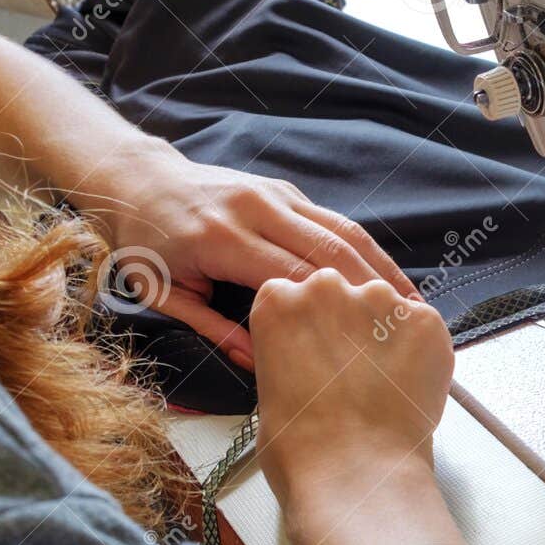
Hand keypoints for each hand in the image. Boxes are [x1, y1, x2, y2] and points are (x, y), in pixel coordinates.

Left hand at [85, 140, 416, 369]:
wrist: (134, 180)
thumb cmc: (145, 244)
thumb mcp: (164, 295)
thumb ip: (211, 328)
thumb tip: (257, 363)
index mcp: (222, 239)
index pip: (294, 275)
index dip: (336, 307)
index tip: (366, 337)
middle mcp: (255, 209)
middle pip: (330, 249)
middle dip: (373, 288)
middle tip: (407, 324)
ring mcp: (274, 195)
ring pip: (341, 229)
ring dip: (380, 266)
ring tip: (411, 301)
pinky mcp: (284, 190)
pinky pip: (332, 220)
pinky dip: (364, 249)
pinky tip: (384, 277)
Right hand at [250, 270, 452, 504]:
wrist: (352, 474)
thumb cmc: (301, 448)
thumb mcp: (267, 389)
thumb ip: (289, 354)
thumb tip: (309, 358)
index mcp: (277, 300)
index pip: (297, 293)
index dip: (311, 327)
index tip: (318, 352)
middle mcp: (327, 287)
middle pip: (343, 290)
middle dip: (349, 325)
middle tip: (353, 372)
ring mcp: (379, 299)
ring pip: (386, 307)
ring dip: (386, 336)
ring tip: (383, 384)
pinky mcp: (423, 320)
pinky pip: (422, 327)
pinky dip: (420, 352)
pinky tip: (407, 386)